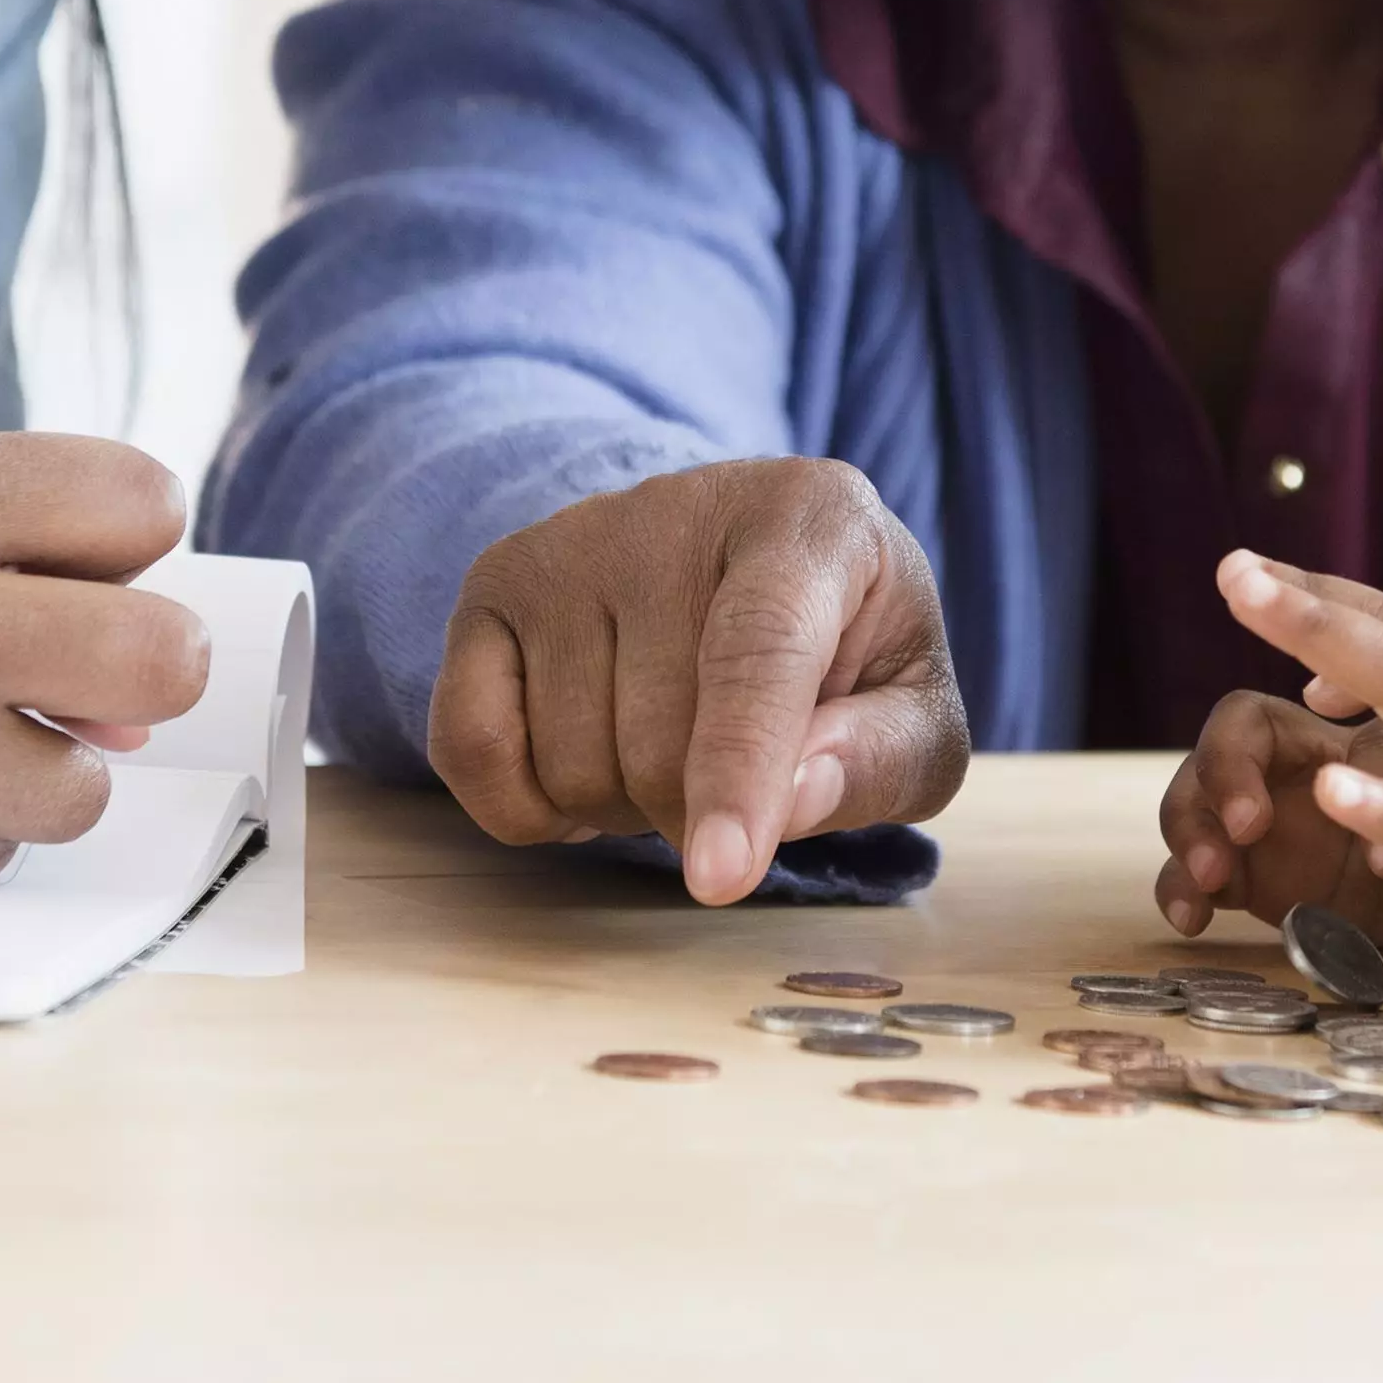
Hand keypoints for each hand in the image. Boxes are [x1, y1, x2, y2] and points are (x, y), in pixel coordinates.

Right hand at [429, 457, 969, 903]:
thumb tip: (792, 800)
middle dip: (698, 810)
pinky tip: (586, 758)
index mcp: (808, 517)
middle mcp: (676, 505)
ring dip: (623, 807)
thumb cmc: (842, 647)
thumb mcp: (909, 703)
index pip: (759, 652)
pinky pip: (472, 749)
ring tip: (670, 740)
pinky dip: (527, 808)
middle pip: (659, 740)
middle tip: (737, 773)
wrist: (737, 560)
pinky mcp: (496, 581)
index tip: (721, 876)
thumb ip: (883, 757)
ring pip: (570, 762)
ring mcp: (571, 539)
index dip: (739, 774)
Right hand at [1153, 693, 1382, 948]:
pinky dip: (1180, 892)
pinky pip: (1195, 880)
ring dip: (1189, 837)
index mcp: (1321, 737)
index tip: (1251, 809)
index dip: (1237, 752)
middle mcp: (1278, 775)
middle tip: (1243, 834)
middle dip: (1210, 792)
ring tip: (1207, 882)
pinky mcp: (1252, 883)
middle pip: (1210, 758)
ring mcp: (1257, 830)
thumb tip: (1355, 812)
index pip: (1254, 719)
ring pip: (1190, 812)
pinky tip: (1191, 919)